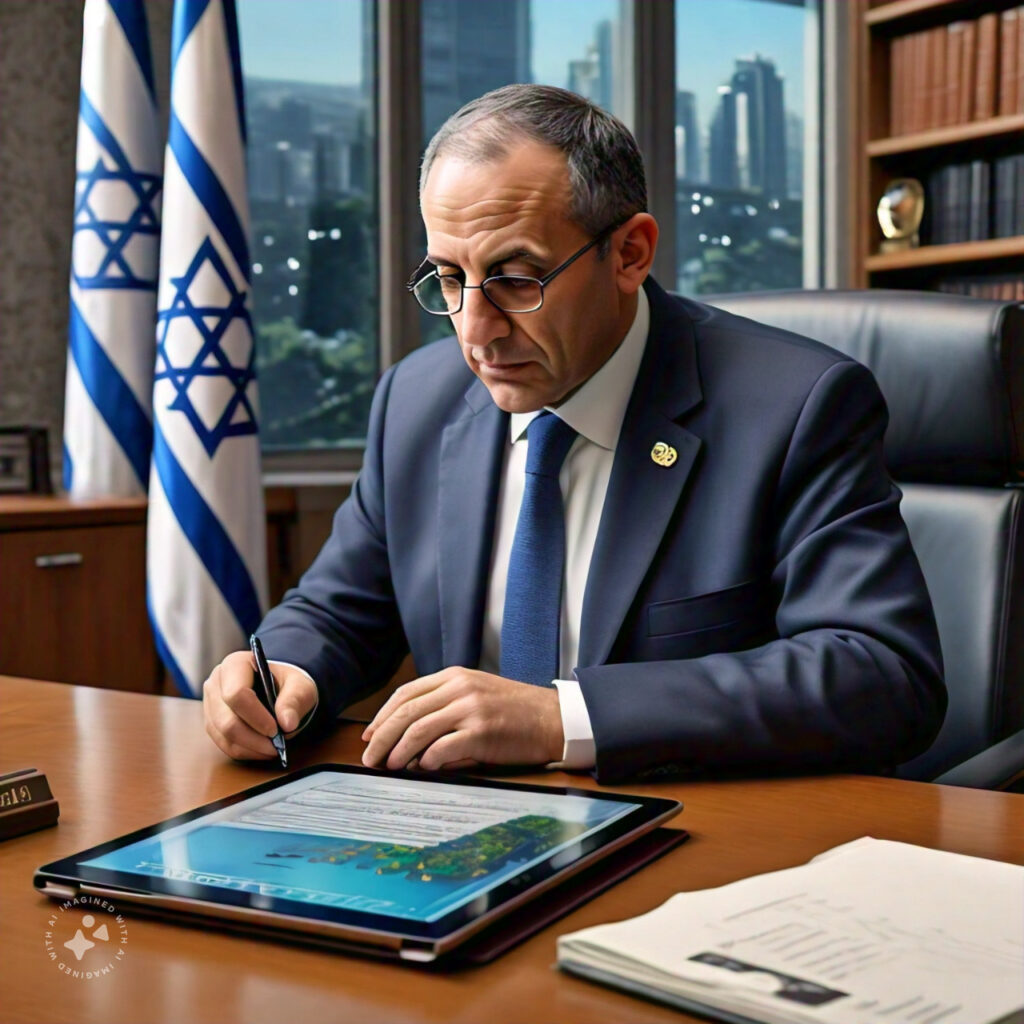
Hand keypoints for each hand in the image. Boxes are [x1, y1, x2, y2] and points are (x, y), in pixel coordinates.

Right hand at [203, 650, 317, 760]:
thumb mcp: (300, 687)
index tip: (276, 729)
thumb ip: (295, 701)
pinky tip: (262, 750)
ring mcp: (211, 705)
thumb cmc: (287, 684)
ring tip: (273, 748)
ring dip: (251, 747)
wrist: (280, 690)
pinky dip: (245, 751)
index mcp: (235, 664)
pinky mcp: (212, 723)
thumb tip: (287, 723)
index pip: (236, 693)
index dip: (255, 716)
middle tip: (276, 745)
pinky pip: (223, 744)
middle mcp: (216, 683)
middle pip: (226, 719)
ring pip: (223, 736)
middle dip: (253, 737)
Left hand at [360, 667, 563, 771]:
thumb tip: (408, 741)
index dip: (382, 716)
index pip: (406, 694)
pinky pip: (443, 748)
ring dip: (399, 752)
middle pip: (406, 712)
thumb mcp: (476, 695)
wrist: (553, 718)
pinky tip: (423, 769)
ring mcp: (471, 709)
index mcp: (454, 677)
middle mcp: (459, 688)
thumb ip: (444, 708)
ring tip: (391, 767)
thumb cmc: (515, 711)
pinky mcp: (482, 732)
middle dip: (381, 737)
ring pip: (418, 730)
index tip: (370, 735)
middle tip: (370, 758)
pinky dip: (427, 761)